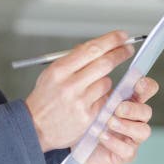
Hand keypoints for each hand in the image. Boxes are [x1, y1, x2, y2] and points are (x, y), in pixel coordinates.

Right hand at [25, 30, 134, 151]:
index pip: (91, 49)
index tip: (121, 36)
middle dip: (120, 53)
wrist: (36, 127)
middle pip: (104, 63)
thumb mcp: (50, 74)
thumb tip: (93, 48)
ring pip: (106, 82)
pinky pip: (104, 100)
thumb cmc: (43, 100)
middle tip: (127, 49)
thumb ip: (71, 60)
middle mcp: (70, 84)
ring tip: (92, 86)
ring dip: (105, 80)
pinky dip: (101, 97)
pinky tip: (90, 100)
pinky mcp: (89, 116)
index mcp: (59, 70)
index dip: (110, 40)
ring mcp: (80, 100)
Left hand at [80, 76, 158, 163]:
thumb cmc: (87, 117)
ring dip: (126, 126)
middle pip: (147, 111)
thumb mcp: (91, 99)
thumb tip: (99, 71)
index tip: (138, 83)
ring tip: (109, 122)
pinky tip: (102, 136)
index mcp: (129, 101)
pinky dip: (115, 142)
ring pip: (143, 131)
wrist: (78, 144)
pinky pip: (128, 150)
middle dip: (134, 109)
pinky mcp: (126, 154)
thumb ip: (98, 87)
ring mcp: (132, 138)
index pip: (147, 90)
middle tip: (118, 108)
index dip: (146, 86)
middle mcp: (135, 119)